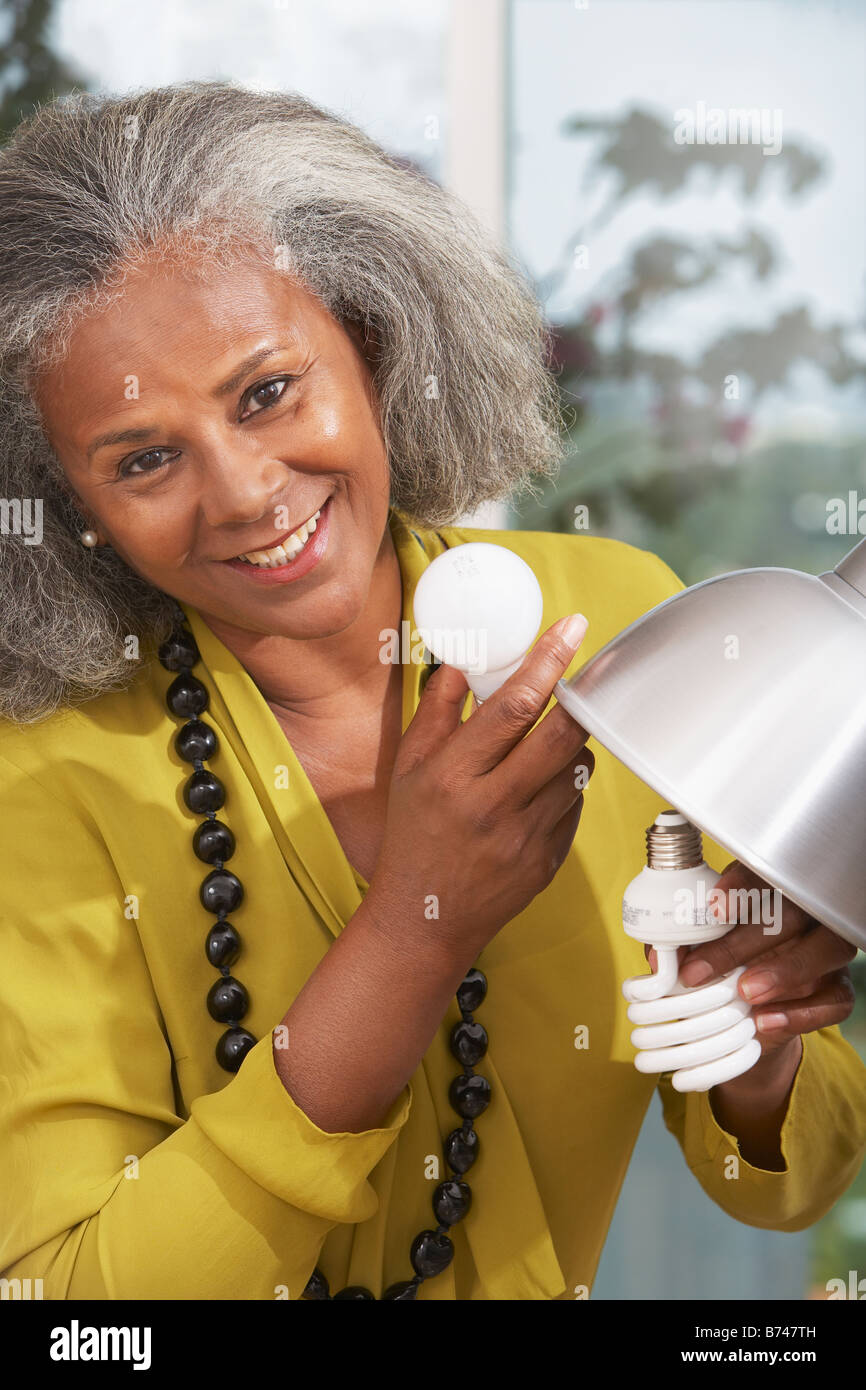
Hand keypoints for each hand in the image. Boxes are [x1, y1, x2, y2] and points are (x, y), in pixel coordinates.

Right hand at [365, 614, 593, 965]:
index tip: (571, 629)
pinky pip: (575, 805)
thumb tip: (462, 665)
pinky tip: (539, 789)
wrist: (424, 919)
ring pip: (577, 769)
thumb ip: (436, 714)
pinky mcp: (549, 861)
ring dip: (572, 745)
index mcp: (452, 777)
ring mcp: (526, 838)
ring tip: (546, 744)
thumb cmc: (413, 838)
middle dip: (578, 699)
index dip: (547, 662)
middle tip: (581, 679)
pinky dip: (566, 787)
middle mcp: (492, 807)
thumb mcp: (407, 771)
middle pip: (561, 736)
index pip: (512, 708)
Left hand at [670, 859, 856, 1058]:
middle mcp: (804, 917)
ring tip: (745, 992)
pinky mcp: (837, 989)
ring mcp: (826, 952)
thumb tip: (658, 957)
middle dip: (746, 941)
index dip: (742, 885)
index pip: (762, 874)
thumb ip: (681, 950)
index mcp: (768, 896)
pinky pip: (835, 997)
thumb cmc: (723, 972)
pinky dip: (802, 1012)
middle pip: (792, 914)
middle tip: (704, 970)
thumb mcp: (698, 957)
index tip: (714, 907)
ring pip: (827, 947)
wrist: (750, 1020)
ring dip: (786, 970)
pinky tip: (767, 1019)